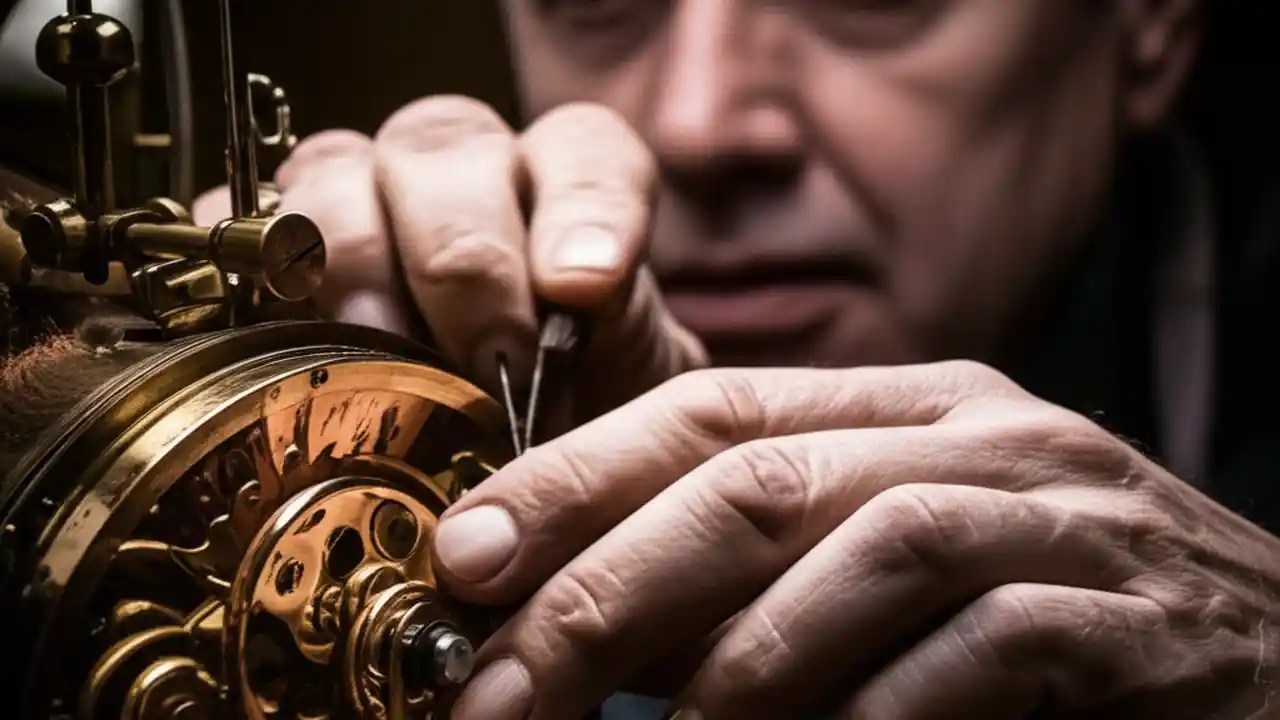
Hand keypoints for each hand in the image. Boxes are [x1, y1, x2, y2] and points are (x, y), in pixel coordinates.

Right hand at [194, 97, 705, 428]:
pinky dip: (249, 278)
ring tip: (373, 361)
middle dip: (465, 259)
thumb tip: (566, 384)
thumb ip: (613, 364)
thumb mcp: (614, 395)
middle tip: (481, 362)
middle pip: (444, 151)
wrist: (490, 448)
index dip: (584, 207)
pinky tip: (272, 346)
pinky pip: (234, 223)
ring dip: (357, 267)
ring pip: (337, 171)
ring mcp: (352, 196)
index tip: (583, 288)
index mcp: (560, 190)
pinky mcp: (262, 243)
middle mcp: (455, 175)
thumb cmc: (559, 415)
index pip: (583, 152)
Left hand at [431, 360, 1279, 718]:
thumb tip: (587, 628)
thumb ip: (762, 577)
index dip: (575, 476)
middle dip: (609, 582)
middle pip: (760, 478)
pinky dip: (871, 714)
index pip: (712, 410)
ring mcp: (1062, 515)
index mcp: (907, 405)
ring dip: (730, 667)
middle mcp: (980, 434)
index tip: (463, 558)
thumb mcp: (883, 571)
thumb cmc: (1042, 623)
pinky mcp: (1134, 619)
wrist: (1262, 657)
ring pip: (860, 549)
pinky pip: (978, 650)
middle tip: (500, 686)